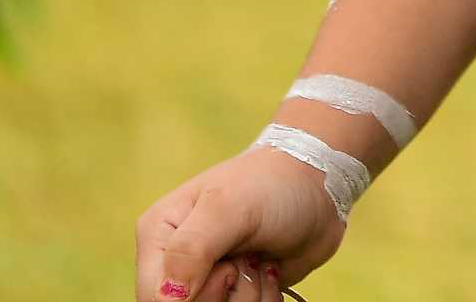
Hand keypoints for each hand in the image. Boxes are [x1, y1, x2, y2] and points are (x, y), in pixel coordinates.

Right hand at [134, 145, 344, 301]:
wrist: (321, 186)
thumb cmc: (272, 185)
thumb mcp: (229, 206)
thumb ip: (190, 249)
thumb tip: (167, 298)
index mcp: (160, 235)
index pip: (155, 296)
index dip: (194, 294)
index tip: (227, 267)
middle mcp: (179, 261)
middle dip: (226, 294)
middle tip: (246, 260)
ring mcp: (210, 277)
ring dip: (249, 296)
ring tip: (260, 261)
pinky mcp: (239, 289)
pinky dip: (264, 299)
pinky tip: (271, 270)